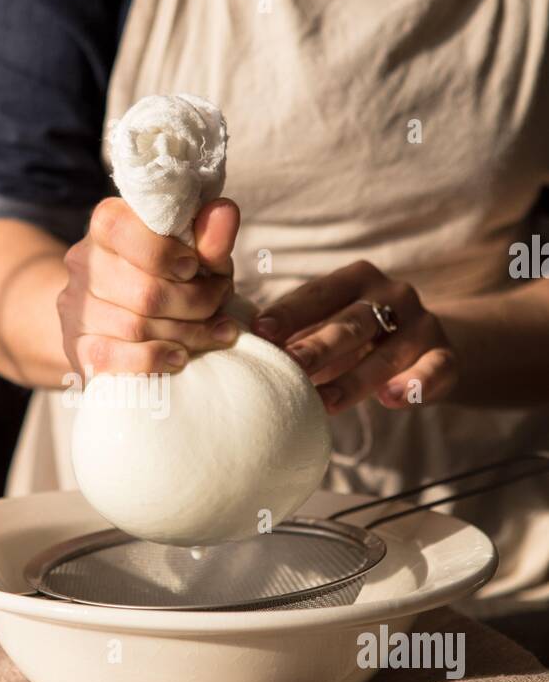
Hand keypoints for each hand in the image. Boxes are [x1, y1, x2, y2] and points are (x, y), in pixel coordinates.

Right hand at [58, 196, 240, 376]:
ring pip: (136, 327)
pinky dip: (155, 360)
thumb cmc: (165, 275)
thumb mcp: (193, 252)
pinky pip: (114, 358)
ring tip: (213, 331)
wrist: (117, 317)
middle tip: (218, 304)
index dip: (165, 253)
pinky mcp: (78, 348)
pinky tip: (180, 357)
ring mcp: (76, 307)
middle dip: (196, 303)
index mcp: (108, 224)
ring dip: (187, 334)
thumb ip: (208, 237)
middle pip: (144, 291)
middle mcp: (84, 262)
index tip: (194, 267)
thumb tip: (224, 213)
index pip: (121, 229)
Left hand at [252, 260, 457, 413]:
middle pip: (351, 323)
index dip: (289, 314)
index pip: (318, 295)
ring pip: (387, 353)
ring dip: (354, 379)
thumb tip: (234, 340)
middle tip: (289, 366)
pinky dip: (415, 384)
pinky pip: (435, 370)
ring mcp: (422, 325)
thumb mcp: (329, 323)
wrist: (428, 347)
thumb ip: (294, 330)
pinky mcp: (446, 356)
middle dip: (318, 347)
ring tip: (324, 402)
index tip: (259, 333)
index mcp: (356, 279)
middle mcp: (392, 295)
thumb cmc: (358, 337)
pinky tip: (392, 399)